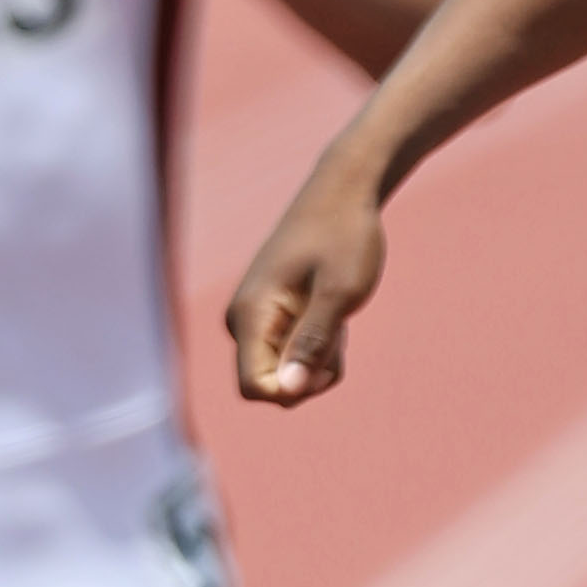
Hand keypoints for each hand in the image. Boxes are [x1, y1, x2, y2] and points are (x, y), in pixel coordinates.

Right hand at [228, 151, 387, 405]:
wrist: (343, 193)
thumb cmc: (345, 237)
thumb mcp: (340, 293)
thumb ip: (313, 344)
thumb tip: (288, 393)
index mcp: (250, 314)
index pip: (255, 388)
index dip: (294, 390)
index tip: (326, 359)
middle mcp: (241, 321)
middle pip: (272, 387)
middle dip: (312, 376)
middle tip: (339, 333)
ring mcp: (254, 320)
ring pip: (287, 374)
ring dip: (321, 360)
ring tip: (338, 318)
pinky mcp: (269, 317)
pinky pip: (292, 356)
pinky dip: (320, 347)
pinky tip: (333, 316)